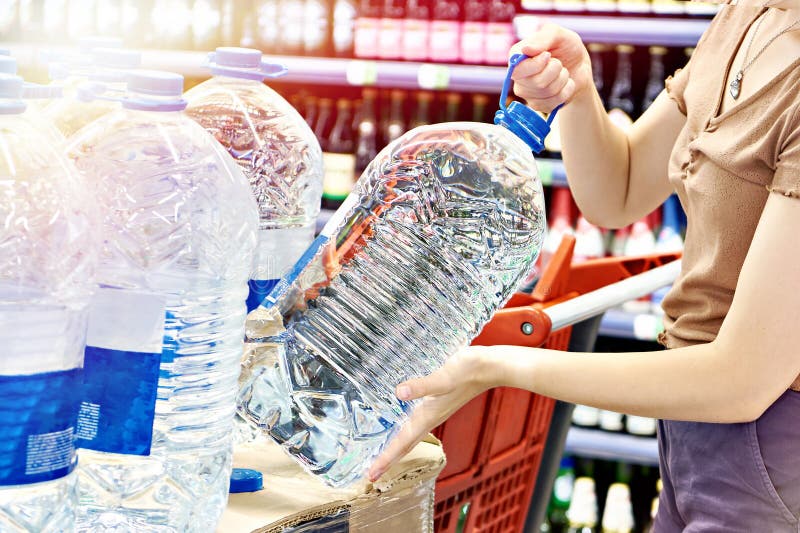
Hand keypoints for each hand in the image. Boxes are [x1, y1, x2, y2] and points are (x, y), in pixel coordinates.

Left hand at [368, 346, 496, 481]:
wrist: (491, 367)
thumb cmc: (469, 371)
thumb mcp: (444, 377)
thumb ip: (422, 386)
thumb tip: (399, 392)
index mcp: (428, 416)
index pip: (403, 443)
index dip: (386, 459)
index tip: (371, 475)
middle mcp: (430, 417)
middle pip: (406, 445)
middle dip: (388, 460)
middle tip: (372, 474)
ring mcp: (435, 411)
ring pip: (411, 435)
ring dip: (396, 448)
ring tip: (383, 455)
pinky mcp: (438, 401)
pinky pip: (417, 422)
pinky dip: (405, 429)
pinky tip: (400, 421)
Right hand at [510, 23, 592, 112]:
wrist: (579, 66)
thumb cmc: (566, 47)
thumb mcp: (559, 34)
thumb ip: (543, 38)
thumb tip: (525, 49)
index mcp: (517, 57)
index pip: (517, 68)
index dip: (536, 65)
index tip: (548, 55)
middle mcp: (518, 77)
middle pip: (536, 82)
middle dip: (555, 70)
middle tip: (558, 62)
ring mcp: (527, 93)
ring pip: (547, 92)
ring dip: (563, 78)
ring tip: (562, 71)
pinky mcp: (538, 106)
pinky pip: (554, 102)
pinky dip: (566, 90)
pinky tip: (564, 83)